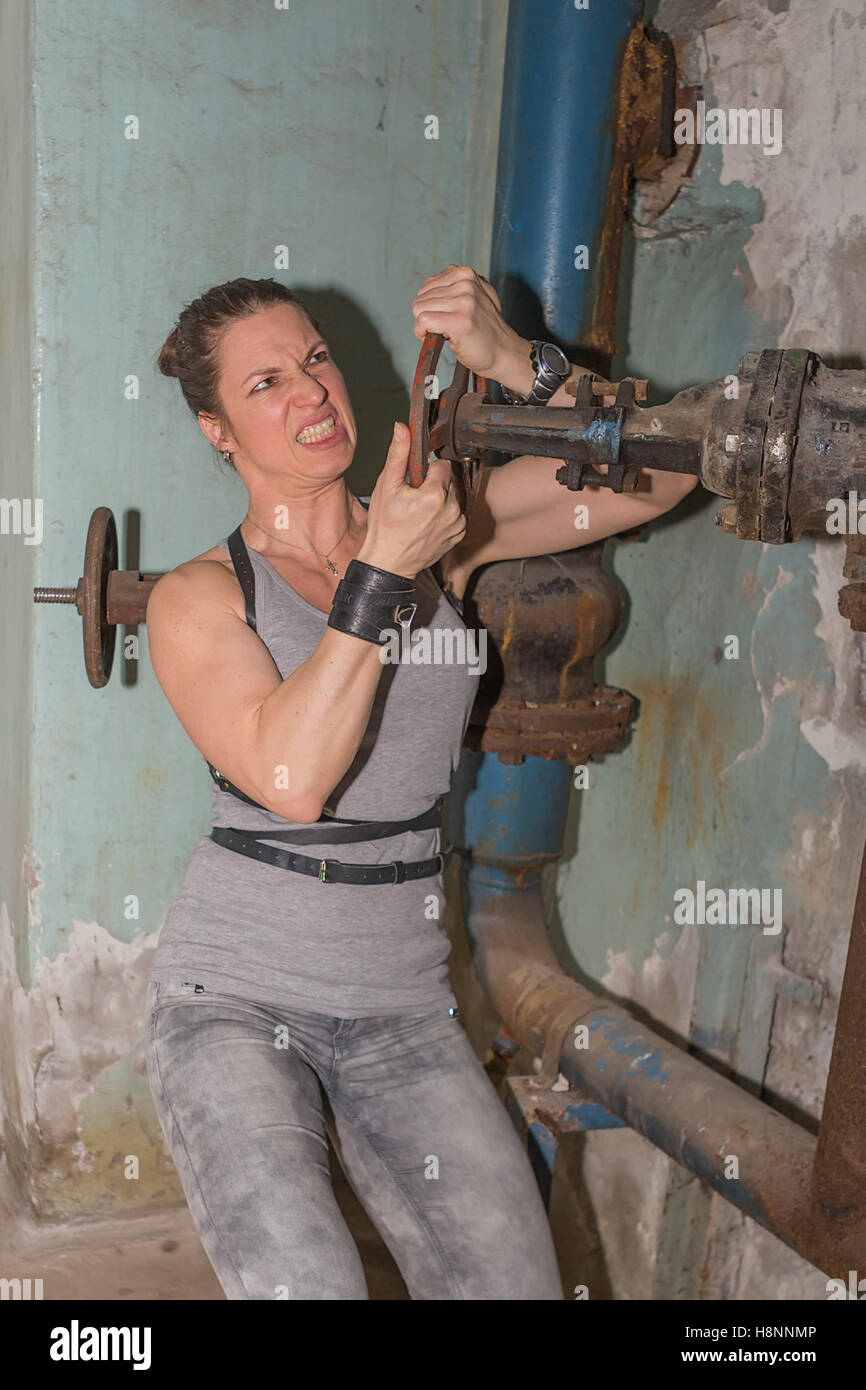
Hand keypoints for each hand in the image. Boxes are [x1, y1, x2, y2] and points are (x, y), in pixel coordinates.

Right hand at [356, 423, 466, 578]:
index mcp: (435, 494)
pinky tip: (429, 522)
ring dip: (441, 499)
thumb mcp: (386, 487)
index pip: (442, 465)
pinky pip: (457, 513)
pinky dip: (446, 514)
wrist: (389, 562)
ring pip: (454, 496)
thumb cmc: (385, 526)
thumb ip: (398, 455)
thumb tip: (402, 428)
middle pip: (450, 480)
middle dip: (434, 484)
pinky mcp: (459, 534)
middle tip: (415, 498)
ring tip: (421, 511)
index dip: (427, 470)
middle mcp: (452, 509)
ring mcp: (457, 523)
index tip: (415, 481)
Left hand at [411, 264, 521, 380]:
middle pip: (420, 299)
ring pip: (419, 310)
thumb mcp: (474, 296)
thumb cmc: (485, 329)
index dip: (430, 307)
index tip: (446, 317)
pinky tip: (441, 338)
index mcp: (465, 273)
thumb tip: (428, 286)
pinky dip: (423, 333)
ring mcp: (464, 301)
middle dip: (428, 316)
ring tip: (448, 332)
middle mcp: (465, 283)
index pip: (426, 287)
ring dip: (427, 327)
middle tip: (447, 327)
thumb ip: (453, 286)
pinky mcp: (461, 320)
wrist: (504, 352)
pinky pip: (423, 321)